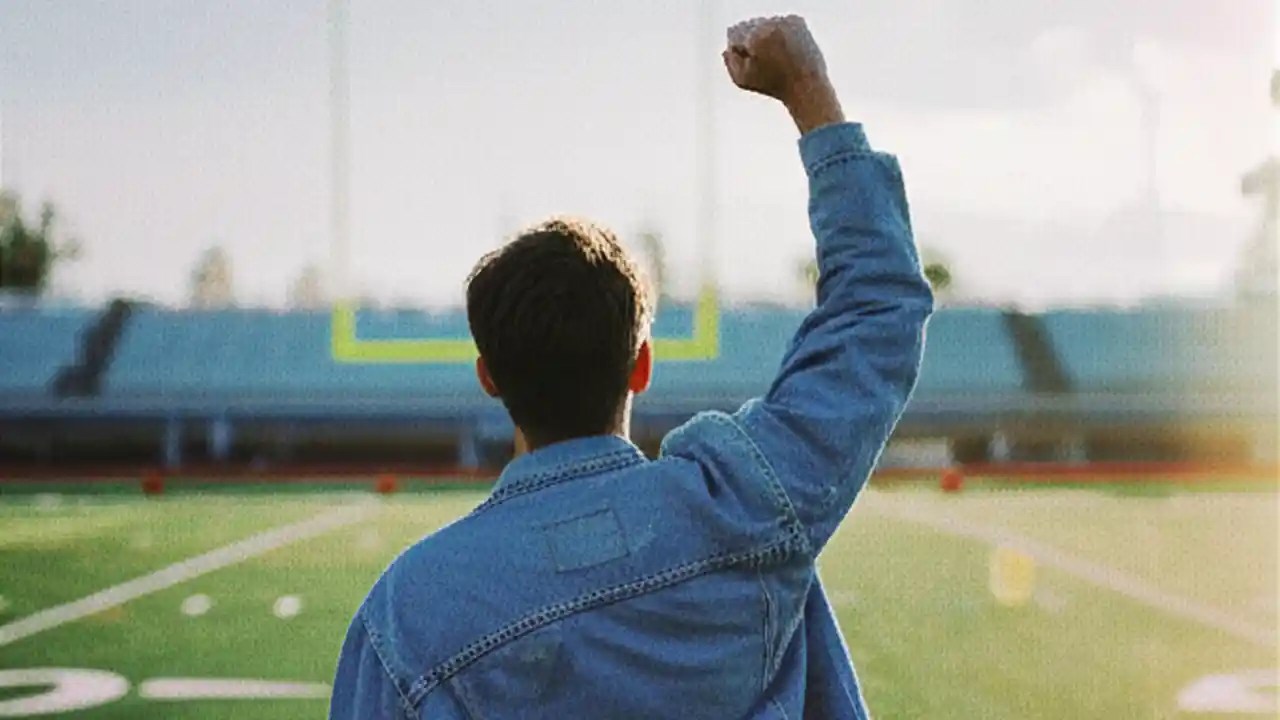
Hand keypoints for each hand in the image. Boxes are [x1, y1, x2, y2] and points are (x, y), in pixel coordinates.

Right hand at [723, 16, 843, 133]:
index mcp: (755, 36)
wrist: (806, 86)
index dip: (739, 50)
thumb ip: (729, 61)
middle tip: (765, 61)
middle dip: (752, 40)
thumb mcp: (742, 80)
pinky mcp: (798, 21)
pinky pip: (780, 23)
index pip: (734, 32)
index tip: (750, 62)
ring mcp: (785, 21)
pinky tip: (786, 50)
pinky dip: (780, 34)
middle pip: (749, 25)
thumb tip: (728, 48)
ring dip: (766, 36)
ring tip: (777, 57)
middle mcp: (771, 24)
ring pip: (765, 24)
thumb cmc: (774, 86)